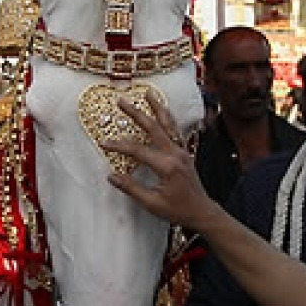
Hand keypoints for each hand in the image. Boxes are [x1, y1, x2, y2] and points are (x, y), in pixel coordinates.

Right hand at [101, 92, 221, 232]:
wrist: (201, 212)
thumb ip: (131, 188)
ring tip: (149, 93)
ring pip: (168, 124)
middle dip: (136, 113)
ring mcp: (182, 151)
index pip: (138, 151)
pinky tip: (163, 110)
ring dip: (157, 108)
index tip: (104, 142)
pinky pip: (175, 131)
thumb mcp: (152, 203)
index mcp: (167, 166)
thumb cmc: (177, 210)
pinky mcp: (185, 153)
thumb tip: (111, 176)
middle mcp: (175, 154)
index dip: (119, 146)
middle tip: (122, 101)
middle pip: (154, 128)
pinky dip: (168, 118)